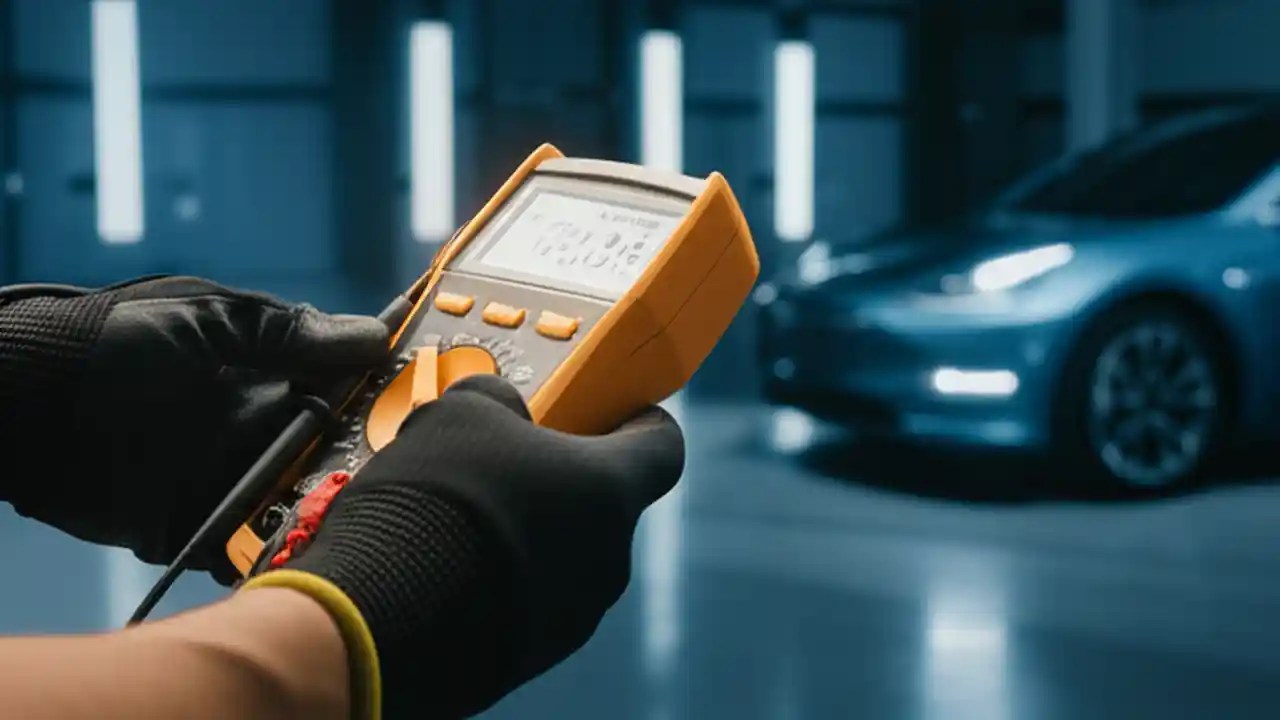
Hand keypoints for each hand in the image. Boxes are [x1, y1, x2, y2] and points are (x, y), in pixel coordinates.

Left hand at [1, 276, 387, 579]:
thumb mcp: (206, 319)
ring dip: (330, 508)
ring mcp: (229, 477)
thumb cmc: (108, 342)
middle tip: (403, 472)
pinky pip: (248, 546)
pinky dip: (275, 552)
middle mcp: (257, 426)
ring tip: (363, 514)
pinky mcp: (195, 525)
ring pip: (301, 501)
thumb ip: (287, 331)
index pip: (345, 387)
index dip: (386, 396)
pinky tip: (305, 548)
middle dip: (369, 462)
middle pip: (336, 451)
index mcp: (267, 372)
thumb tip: (374, 335)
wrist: (20, 403)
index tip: (428, 404)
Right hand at [275, 375, 684, 717]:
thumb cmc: (435, 498)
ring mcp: (573, 616)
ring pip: (563, 559)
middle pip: (603, 506)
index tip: (616, 415)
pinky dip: (497, 583)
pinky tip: (440, 570)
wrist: (380, 614)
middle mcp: (608, 559)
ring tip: (455, 520)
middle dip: (557, 483)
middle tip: (502, 464)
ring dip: (525, 536)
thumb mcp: (461, 411)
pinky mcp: (530, 658)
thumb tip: (501, 411)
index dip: (640, 423)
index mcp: (610, 490)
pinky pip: (526, 605)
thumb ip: (498, 402)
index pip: (663, 448)